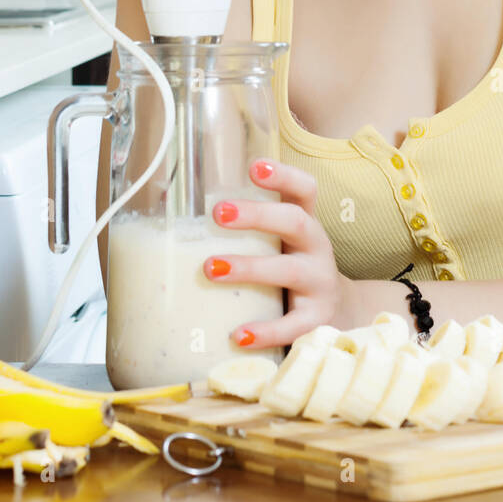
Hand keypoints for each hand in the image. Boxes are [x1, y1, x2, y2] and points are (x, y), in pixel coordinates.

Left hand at [202, 159, 356, 348]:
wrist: (333, 315)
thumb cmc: (288, 271)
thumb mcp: (278, 245)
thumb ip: (245, 232)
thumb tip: (170, 208)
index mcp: (305, 224)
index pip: (303, 190)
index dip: (283, 175)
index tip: (254, 166)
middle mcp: (317, 248)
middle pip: (295, 221)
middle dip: (257, 215)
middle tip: (218, 213)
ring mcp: (320, 283)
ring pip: (289, 270)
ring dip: (250, 267)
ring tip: (212, 268)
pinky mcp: (318, 320)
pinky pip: (293, 325)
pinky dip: (267, 330)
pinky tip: (239, 334)